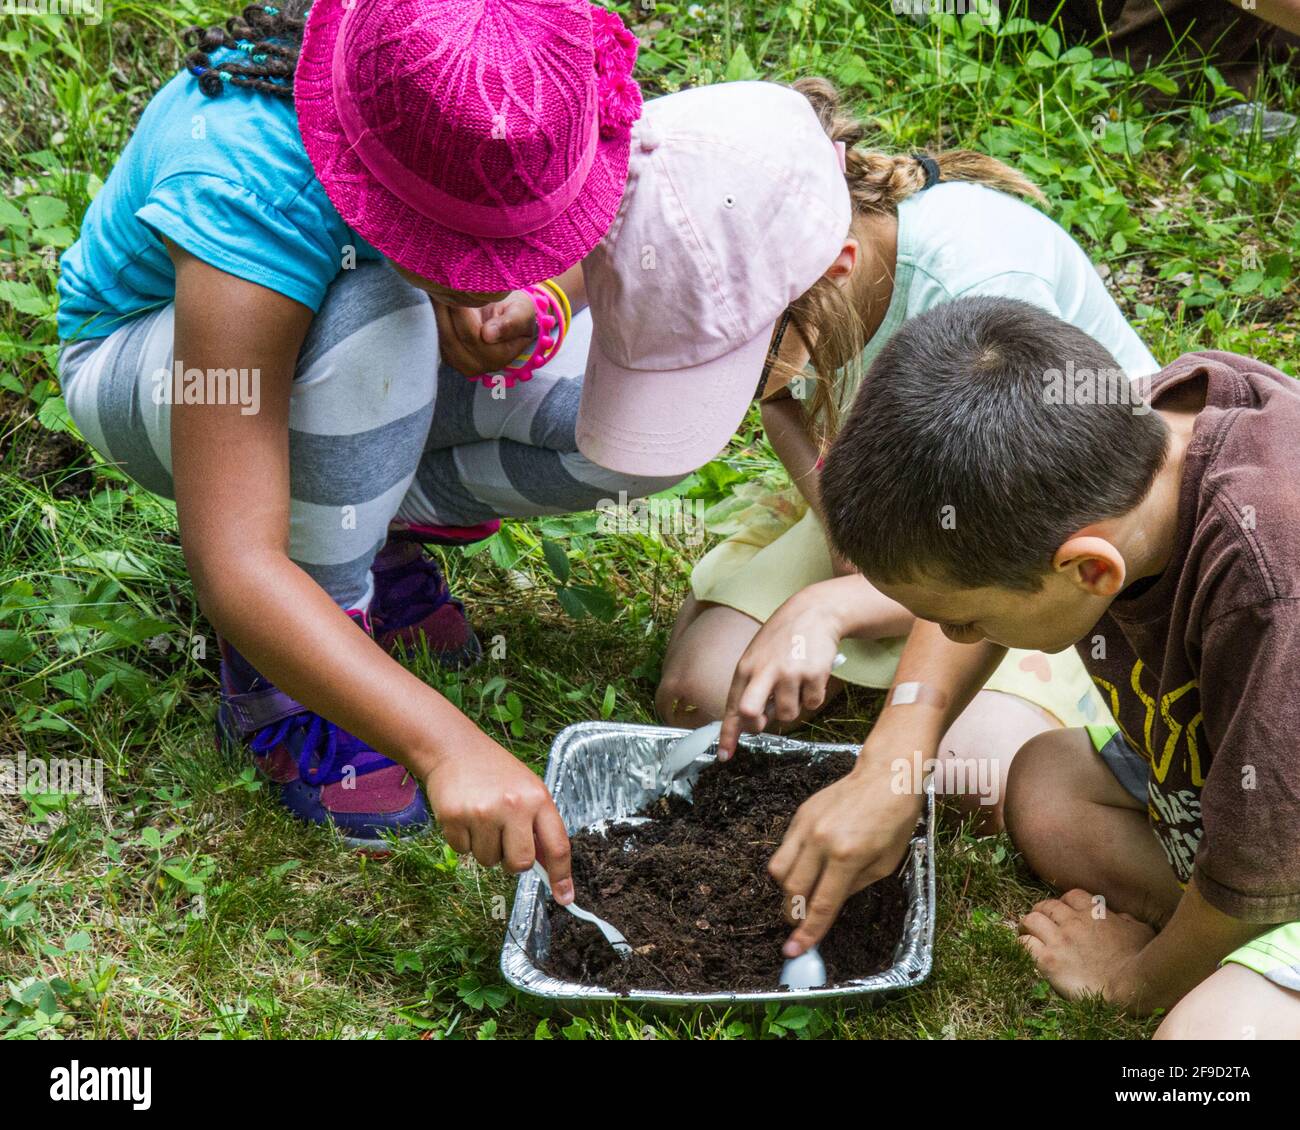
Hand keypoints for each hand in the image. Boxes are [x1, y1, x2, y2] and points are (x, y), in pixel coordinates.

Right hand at [423, 735, 572, 902]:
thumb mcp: (528, 790)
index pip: (557, 846)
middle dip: (512, 861)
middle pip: (519, 863)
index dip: (562, 876)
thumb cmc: (496, 772)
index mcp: (537, 798)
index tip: (565, 898)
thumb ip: (539, 826)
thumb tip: (549, 868)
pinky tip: (464, 816)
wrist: (454, 749)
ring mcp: (482, 813)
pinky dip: (463, 840)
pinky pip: (463, 852)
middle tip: (505, 839)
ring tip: (482, 818)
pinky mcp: (453, 818)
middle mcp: (512, 806)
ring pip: (489, 861)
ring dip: (485, 848)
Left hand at [435, 290, 537, 376]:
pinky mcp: (447, 356)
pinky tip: (438, 300)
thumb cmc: (517, 312)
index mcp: (498, 357)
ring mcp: (460, 364)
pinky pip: (435, 338)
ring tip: (439, 289)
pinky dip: (434, 318)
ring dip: (437, 312)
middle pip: (452, 338)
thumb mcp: (522, 313)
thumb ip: (510, 324)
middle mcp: (478, 366)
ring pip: (441, 337)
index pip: (472, 336)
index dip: (461, 312)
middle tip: (442, 284)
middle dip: (445, 309)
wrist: (510, 318)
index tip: (455, 288)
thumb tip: (488, 335)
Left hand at [718, 591, 843, 757]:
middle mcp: (765, 671)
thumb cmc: (782, 638)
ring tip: (795, 683)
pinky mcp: (814, 675)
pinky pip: (812, 704)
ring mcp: (790, 673)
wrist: (813, 612)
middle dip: (756, 725)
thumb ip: (750, 686)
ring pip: (788, 715)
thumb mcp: (757, 656)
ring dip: (793, 707)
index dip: (728, 735)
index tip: (724, 755)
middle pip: (750, 712)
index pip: (733, 707)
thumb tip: (748, 721)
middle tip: (765, 719)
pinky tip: (811, 676)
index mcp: (746, 668)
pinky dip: (812, 696)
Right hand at [768, 744, 923, 955]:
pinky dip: (788, 866)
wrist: (884, 776)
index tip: (795, 951)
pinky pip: (783, 849)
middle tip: (798, 927)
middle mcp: (821, 841)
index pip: (821, 904)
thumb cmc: (894, 820)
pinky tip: (804, 870)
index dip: (808, 933)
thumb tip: (827, 907)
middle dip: (792, 915)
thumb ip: (853, 887)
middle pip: (793, 891)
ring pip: (778, 870)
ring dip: (785, 892)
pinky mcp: (799, 815)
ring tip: (799, 898)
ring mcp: (806, 826)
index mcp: (847, 856)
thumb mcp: (885, 863)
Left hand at [1017, 889, 1153, 1006]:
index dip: (1065, 903)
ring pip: (1030, 920)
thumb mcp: (1141, 932)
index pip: (1070, 896)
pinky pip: (1024, 944)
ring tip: (1027, 933)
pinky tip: (1026, 949)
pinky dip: (1022, 944)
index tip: (1064, 913)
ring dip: (1027, 926)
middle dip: (1042, 912)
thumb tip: (1123, 918)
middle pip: (1046, 906)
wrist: (1130, 989)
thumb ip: (1129, 921)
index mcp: (1094, 912)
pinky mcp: (1048, 961)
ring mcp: (1058, 940)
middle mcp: (1072, 922)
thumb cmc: (1140, 962)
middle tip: (1041, 923)